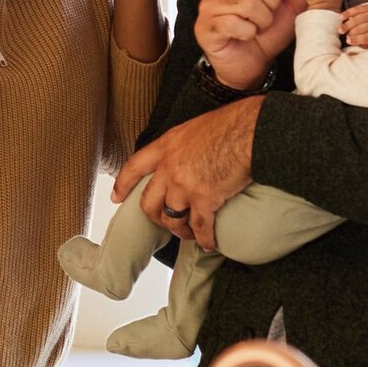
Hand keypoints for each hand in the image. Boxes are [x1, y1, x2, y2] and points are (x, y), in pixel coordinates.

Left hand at [112, 97, 260, 251]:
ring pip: (172, 219)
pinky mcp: (204, 200)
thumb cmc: (232, 122)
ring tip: (189, 235)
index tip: (116, 197)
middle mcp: (169, 168)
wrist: (251, 131)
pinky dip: (204, 239)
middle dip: (154, 218)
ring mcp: (184, 185)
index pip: (134, 167)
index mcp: (166, 145)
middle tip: (163, 223)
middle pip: (149, 202)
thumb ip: (185, 145)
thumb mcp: (196, 127)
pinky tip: (209, 244)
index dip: (123, 184)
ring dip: (180, 231)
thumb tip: (192, 155)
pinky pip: (200, 227)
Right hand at [197, 0, 306, 90]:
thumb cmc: (266, 34)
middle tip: (268, 17)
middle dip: (271, 3)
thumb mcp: (288, 9)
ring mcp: (208, 4)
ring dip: (262, 21)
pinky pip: (232, 23)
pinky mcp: (205, 26)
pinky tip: (246, 36)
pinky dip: (248, 33)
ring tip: (258, 28)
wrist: (250, 64)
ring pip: (246, 2)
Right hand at [341, 1, 367, 46]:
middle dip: (351, 32)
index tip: (348, 41)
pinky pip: (356, 9)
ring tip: (340, 30)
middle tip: (344, 36)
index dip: (356, 39)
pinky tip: (341, 17)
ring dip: (347, 25)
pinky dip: (348, 13)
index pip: (367, 37)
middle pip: (362, 28)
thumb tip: (355, 46)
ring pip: (358, 19)